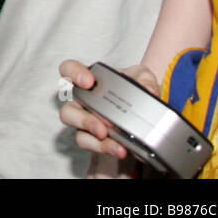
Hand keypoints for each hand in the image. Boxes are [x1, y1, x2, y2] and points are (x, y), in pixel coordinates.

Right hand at [58, 59, 160, 176]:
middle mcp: (82, 100)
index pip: (69, 69)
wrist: (141, 115)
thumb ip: (145, 80)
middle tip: (103, 122)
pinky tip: (119, 148)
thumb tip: (150, 90)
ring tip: (106, 135)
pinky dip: (102, 146)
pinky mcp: (91, 137)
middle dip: (83, 116)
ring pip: (73, 126)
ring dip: (89, 130)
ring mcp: (84, 119)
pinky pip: (87, 142)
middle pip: (67, 105)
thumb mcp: (142, 79)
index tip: (88, 82)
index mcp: (90, 80)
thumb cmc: (133, 90)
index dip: (73, 73)